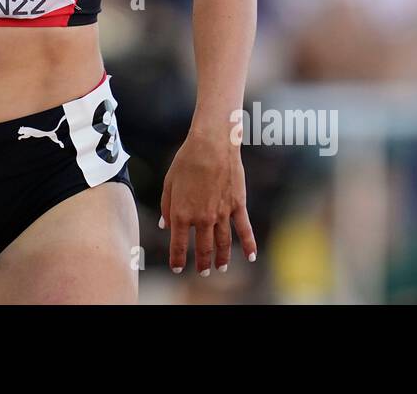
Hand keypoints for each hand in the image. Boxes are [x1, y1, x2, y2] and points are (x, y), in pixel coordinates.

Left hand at [159, 132, 256, 275]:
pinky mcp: (238, 206)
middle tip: (202, 272)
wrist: (211, 145)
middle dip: (202, 263)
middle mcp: (201, 218)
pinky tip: (251, 257)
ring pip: (223, 243)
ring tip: (221, 268)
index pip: (178, 245)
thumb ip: (166, 207)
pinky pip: (244, 230)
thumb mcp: (169, 183)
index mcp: (181, 213)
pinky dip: (249, 245)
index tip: (178, 269)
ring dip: (222, 258)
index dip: (177, 260)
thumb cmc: (186, 160)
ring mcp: (222, 214)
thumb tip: (165, 226)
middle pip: (203, 248)